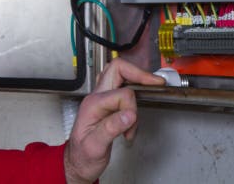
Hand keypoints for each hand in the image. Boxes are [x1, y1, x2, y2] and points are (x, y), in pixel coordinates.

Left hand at [63, 58, 165, 183]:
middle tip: (156, 82)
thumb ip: (111, 128)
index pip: (121, 93)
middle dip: (139, 74)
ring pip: (121, 78)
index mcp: (92, 105)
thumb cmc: (83, 156)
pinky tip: (130, 123)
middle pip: (117, 69)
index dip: (131, 106)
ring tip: (135, 118)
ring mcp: (102, 100)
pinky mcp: (107, 105)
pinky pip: (123, 93)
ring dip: (136, 93)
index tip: (134, 120)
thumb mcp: (95, 146)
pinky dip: (133, 104)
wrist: (77, 163)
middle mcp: (96, 97)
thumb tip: (129, 115)